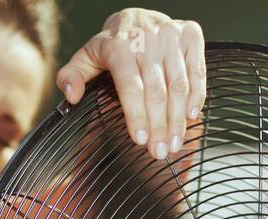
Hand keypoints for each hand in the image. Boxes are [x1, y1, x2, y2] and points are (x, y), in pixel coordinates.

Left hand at [55, 8, 206, 160]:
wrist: (137, 17)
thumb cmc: (112, 46)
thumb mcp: (86, 57)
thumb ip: (70, 76)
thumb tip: (71, 95)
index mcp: (118, 46)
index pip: (130, 87)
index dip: (137, 116)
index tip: (140, 140)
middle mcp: (146, 39)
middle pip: (156, 91)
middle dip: (159, 126)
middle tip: (160, 152)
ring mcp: (170, 35)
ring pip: (178, 84)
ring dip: (178, 119)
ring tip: (175, 144)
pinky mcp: (190, 34)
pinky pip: (197, 70)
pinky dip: (197, 95)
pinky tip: (191, 116)